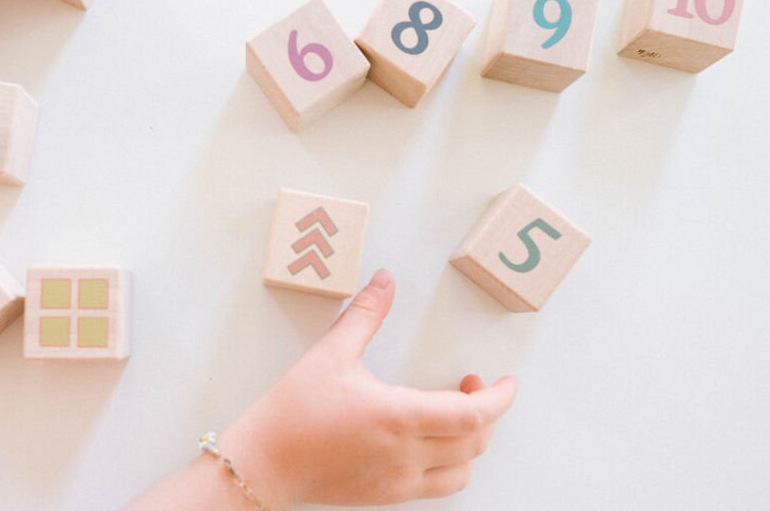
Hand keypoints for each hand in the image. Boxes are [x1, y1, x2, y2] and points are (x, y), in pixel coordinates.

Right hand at [220, 270, 517, 507]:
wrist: (263, 464)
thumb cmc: (292, 413)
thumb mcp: (330, 354)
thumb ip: (365, 314)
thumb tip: (384, 280)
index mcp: (399, 417)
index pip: (473, 414)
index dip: (499, 398)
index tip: (506, 382)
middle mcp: (407, 454)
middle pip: (475, 440)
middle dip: (487, 411)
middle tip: (472, 383)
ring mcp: (399, 480)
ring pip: (462, 469)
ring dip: (472, 442)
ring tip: (454, 415)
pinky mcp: (387, 495)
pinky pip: (438, 486)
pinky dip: (450, 465)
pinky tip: (430, 442)